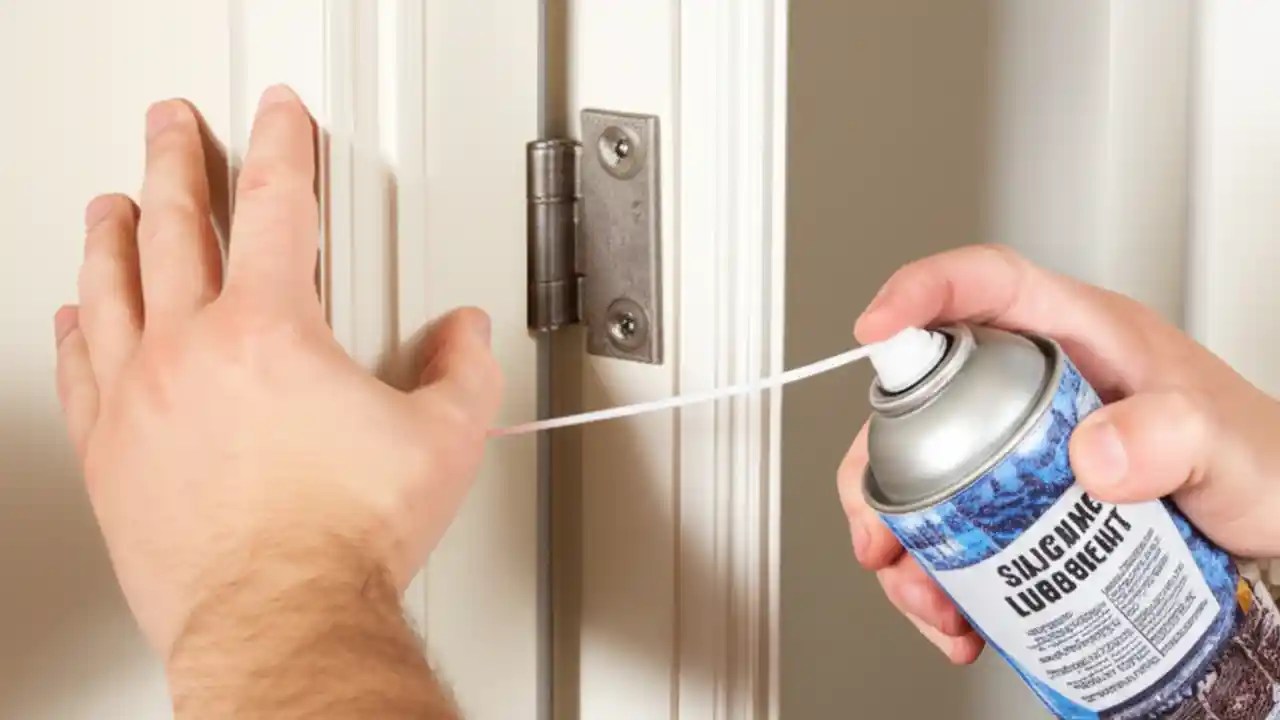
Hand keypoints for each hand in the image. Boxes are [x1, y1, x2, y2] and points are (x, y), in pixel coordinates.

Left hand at [54, 85, 500, 656]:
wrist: (281, 620)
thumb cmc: (343, 539)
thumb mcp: (441, 440)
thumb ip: (461, 371)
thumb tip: (464, 337)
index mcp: (270, 332)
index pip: (274, 206)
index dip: (281, 146)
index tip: (276, 118)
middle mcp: (190, 352)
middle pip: (173, 226)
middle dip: (175, 162)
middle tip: (171, 127)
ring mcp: (139, 400)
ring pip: (110, 286)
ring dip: (114, 233)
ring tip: (115, 203)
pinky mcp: (109, 454)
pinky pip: (79, 369)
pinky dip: (78, 329)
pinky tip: (76, 315)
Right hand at [838, 245, 1279, 663]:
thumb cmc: (1264, 466)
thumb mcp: (1229, 446)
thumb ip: (1173, 435)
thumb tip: (1090, 452)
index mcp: (1075, 336)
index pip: (981, 284)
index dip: (917, 294)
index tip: (874, 332)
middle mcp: (1033, 383)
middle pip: (921, 398)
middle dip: (884, 470)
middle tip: (884, 534)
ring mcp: (1020, 443)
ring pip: (922, 472)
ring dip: (907, 542)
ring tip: (932, 601)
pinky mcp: (1019, 499)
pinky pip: (952, 526)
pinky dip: (940, 575)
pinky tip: (962, 614)